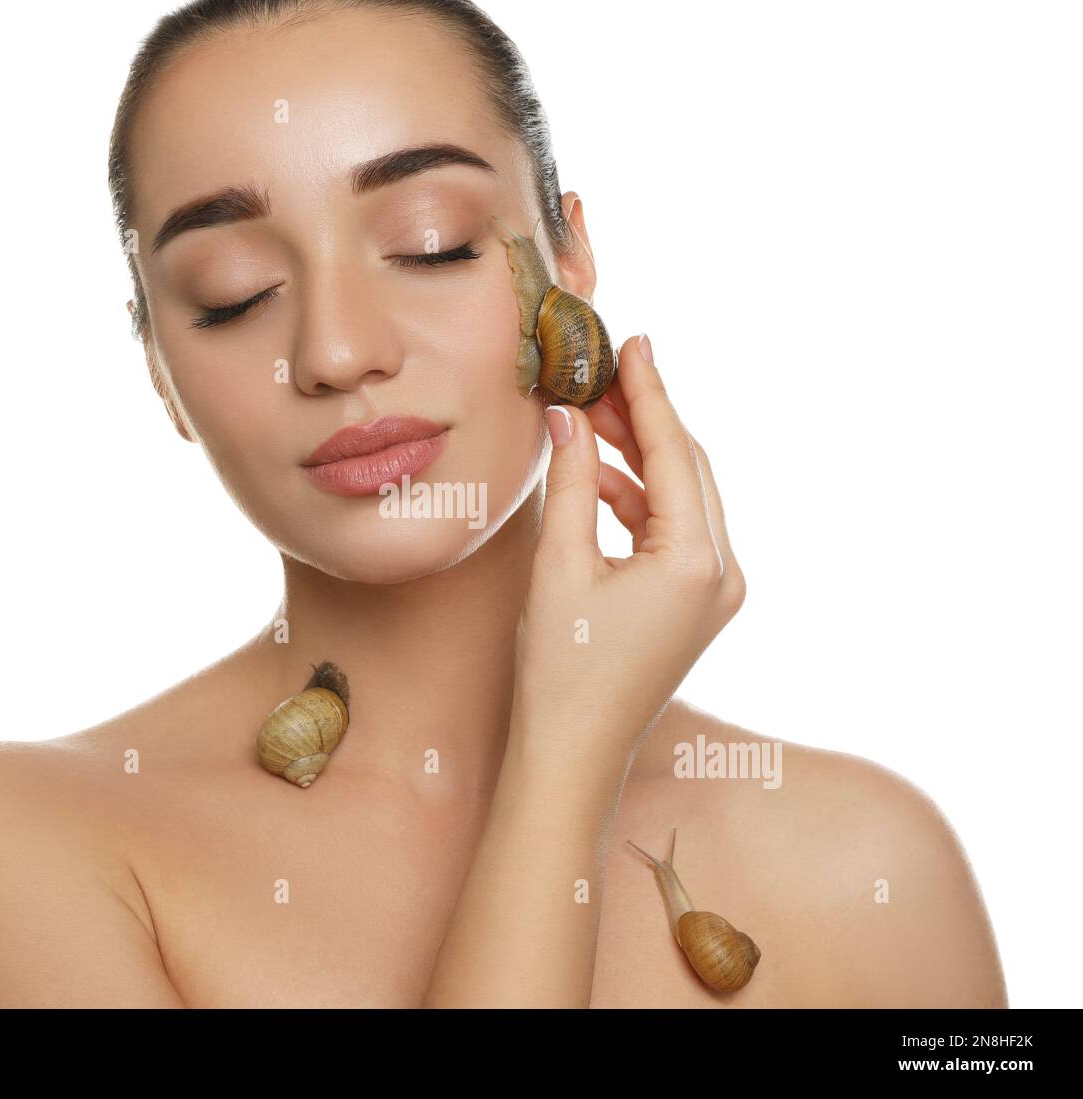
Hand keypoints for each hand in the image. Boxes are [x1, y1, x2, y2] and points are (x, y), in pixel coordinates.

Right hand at [509, 333, 744, 774]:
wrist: (574, 755)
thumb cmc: (563, 671)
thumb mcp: (560, 565)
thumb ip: (572, 482)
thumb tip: (571, 416)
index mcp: (698, 560)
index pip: (675, 452)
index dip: (650, 393)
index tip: (634, 341)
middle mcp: (723, 572)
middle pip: (687, 469)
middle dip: (644, 418)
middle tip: (600, 371)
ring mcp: (716, 591)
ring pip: (682, 497)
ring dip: (639, 458)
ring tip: (590, 417)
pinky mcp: (698, 604)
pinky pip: (675, 530)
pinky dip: (639, 500)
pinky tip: (599, 479)